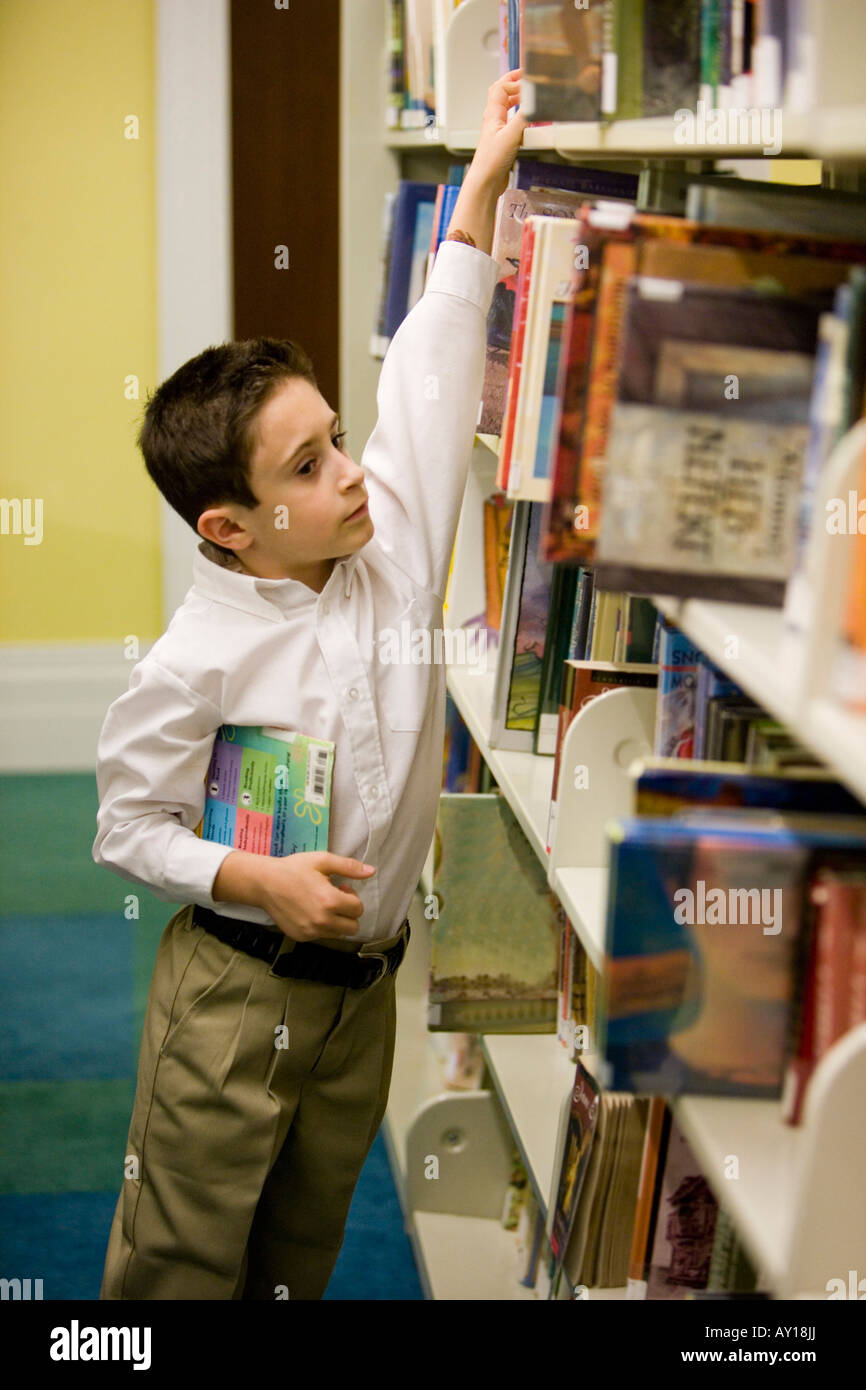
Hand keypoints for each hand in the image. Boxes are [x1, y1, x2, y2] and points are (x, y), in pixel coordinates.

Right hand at [257, 851, 374, 941]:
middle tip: (335, 899)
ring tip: (322, 904)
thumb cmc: (293, 869)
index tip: (341, 888)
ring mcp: (311, 931)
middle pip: (353, 927)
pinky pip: (321, 936)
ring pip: (338, 934)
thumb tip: (371, 871)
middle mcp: (322, 921)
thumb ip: (349, 867)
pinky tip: (309, 911)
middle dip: (348, 913)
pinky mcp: (301, 937)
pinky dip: (320, 927)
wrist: (264, 883)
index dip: (352, 897)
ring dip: (336, 921)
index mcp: (330, 901)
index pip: (358, 909)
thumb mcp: (322, 861)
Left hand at [467, 69, 528, 200]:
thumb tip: (535, 100)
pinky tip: (529, 123)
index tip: (528, 77)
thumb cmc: (491, 162)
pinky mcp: (503, 143)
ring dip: (518, 100)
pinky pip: (512, 123)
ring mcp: (498, 131)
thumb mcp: (511, 135)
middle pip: (502, 95)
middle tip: (528, 80)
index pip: (501, 87)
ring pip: (507, 108)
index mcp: (492, 114)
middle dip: (515, 84)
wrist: (486, 183)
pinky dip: (521, 118)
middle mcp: (494, 120)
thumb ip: (524, 116)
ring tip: (529, 97)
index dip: (514, 79)